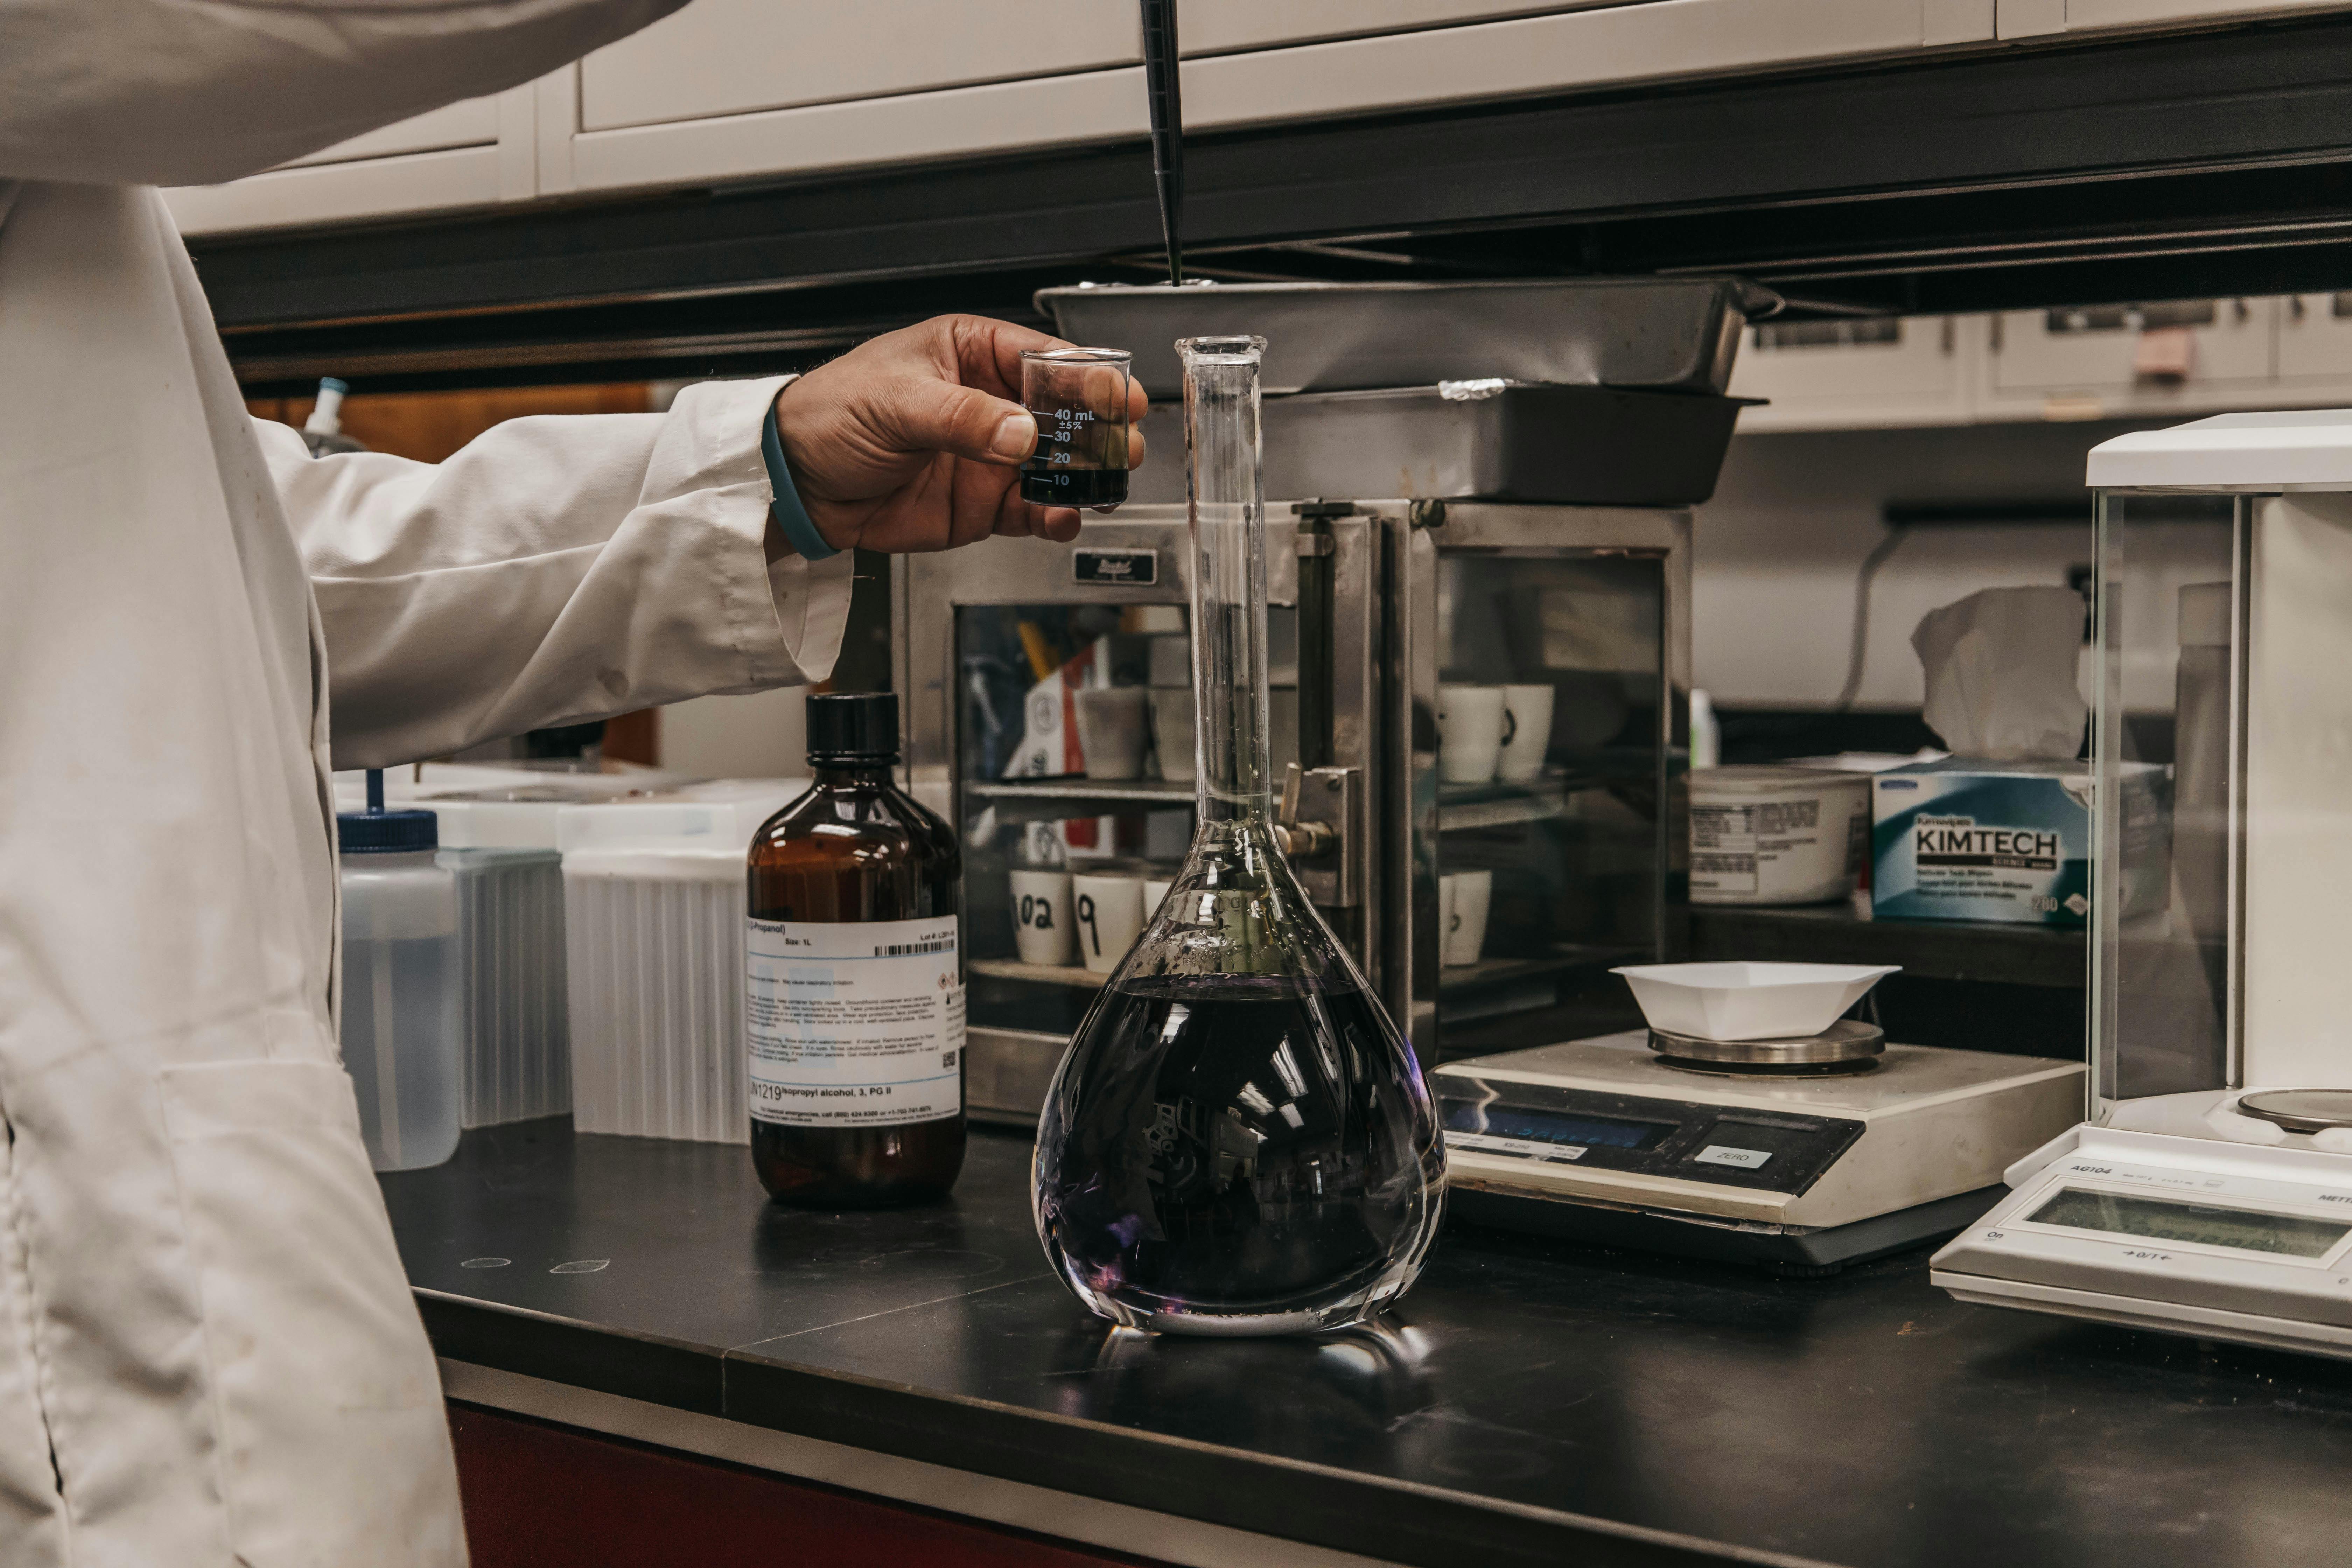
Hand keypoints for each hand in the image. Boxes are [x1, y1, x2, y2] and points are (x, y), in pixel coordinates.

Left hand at [771, 315, 1147, 555]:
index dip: (1083, 378)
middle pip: (1062, 415)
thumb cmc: (831, 415)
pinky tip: (1062, 518)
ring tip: (1103, 487)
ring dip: (1084, 478)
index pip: (1042, 360)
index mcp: (970, 354)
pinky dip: (1052, 518)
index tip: (1114, 396)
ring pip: (1056, 467)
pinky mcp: (981, 505)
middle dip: (1096, 430)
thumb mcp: (898, 402)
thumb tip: (1020, 434)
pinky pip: (1031, 511)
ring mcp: (989, 458)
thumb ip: (964, 417)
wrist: (796, 483)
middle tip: (1121, 445)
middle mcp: (989, 404)